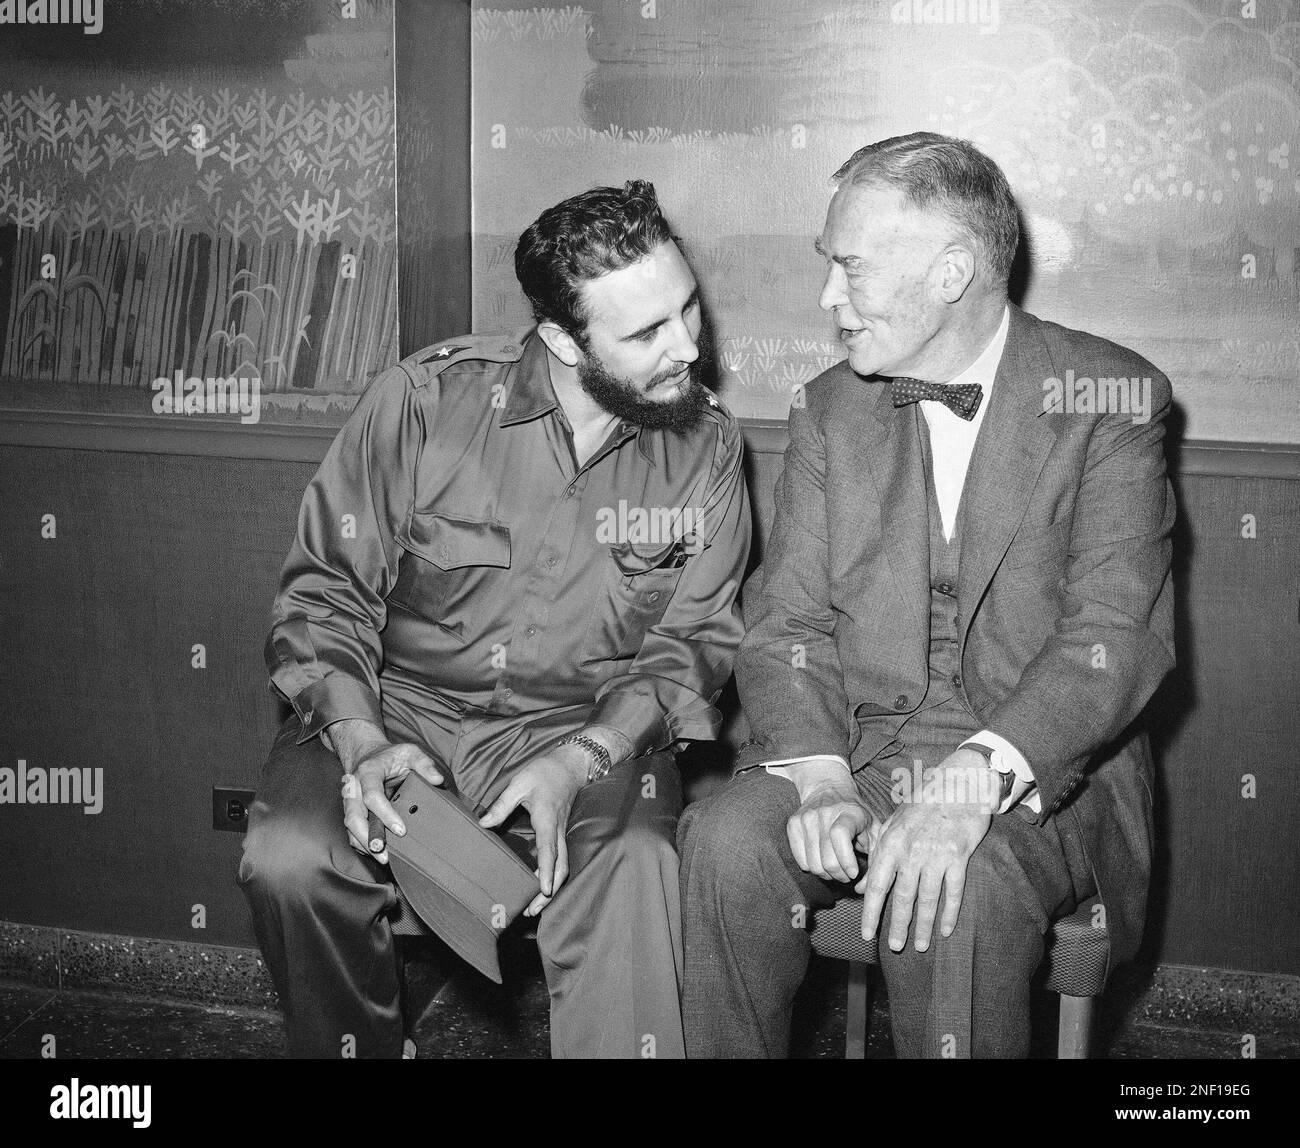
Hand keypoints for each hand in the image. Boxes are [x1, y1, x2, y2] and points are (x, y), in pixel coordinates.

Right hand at [341, 741, 443, 864]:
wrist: (369, 755)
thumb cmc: (391, 756)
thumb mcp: (410, 752)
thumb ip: (424, 764)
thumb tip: (437, 780)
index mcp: (367, 772)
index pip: (372, 796)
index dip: (385, 814)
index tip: (402, 830)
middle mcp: (354, 788)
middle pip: (353, 816)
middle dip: (368, 836)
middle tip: (385, 852)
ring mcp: (350, 802)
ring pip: (350, 826)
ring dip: (364, 845)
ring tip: (383, 859)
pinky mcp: (352, 812)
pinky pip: (351, 831)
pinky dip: (361, 844)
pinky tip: (376, 854)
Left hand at [478, 745, 588, 916]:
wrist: (570, 764)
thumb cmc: (544, 772)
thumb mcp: (519, 783)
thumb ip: (502, 804)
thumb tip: (483, 823)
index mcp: (547, 819)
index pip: (549, 850)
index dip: (546, 871)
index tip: (544, 890)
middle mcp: (557, 830)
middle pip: (560, 866)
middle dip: (550, 890)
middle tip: (533, 910)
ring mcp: (561, 832)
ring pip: (563, 865)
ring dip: (553, 886)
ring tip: (537, 905)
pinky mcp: (560, 832)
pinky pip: (561, 858)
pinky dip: (553, 875)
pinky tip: (542, 886)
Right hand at [785, 769, 874, 883]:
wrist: (828, 786)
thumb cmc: (856, 813)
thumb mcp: (873, 827)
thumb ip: (876, 854)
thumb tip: (867, 884)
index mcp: (849, 812)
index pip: (840, 836)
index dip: (846, 860)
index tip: (854, 872)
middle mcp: (824, 813)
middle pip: (826, 858)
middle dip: (839, 875)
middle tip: (846, 875)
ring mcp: (806, 818)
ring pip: (813, 864)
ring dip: (826, 874)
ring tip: (835, 869)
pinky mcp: (793, 824)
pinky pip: (800, 861)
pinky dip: (812, 868)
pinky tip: (821, 861)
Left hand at [856, 747, 994, 953]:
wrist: (958, 784)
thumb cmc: (922, 805)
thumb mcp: (892, 824)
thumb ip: (877, 855)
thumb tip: (860, 887)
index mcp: (891, 843)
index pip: (876, 884)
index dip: (870, 912)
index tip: (866, 934)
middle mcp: (911, 851)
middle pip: (902, 898)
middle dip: (897, 926)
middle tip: (895, 948)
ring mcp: (936, 855)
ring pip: (927, 899)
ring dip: (923, 926)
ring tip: (918, 945)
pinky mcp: (960, 856)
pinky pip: (954, 892)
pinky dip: (950, 913)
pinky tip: (946, 930)